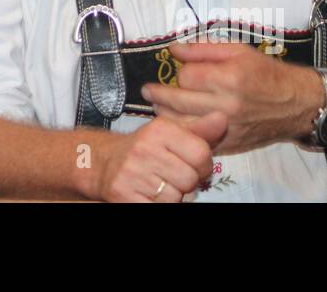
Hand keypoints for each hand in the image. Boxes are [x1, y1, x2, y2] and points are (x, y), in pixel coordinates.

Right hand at [92, 111, 226, 201]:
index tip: (194, 165)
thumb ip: (199, 129)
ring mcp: (133, 173)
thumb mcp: (170, 132)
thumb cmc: (145, 147)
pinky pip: (159, 208)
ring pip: (176, 197)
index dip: (203, 165)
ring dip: (172, 195)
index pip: (201, 154)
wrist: (103, 162)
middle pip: (190, 179)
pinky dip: (158, 204)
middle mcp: (144, 149)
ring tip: (160, 184)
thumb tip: (223, 118)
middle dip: (186, 182)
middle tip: (173, 176)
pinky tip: (150, 193)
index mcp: (160, 130)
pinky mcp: (124, 195)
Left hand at [140, 42, 321, 155]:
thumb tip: (174, 49)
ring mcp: (227, 127)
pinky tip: (176, 122)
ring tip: (157, 106)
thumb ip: (203, 49)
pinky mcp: (229, 144)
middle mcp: (226, 105)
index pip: (186, 76)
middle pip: (178, 101)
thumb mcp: (238, 50)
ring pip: (183, 123)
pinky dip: (183, 131)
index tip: (180, 70)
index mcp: (228, 78)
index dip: (179, 72)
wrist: (296, 104)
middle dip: (158, 94)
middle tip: (146, 90)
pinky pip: (197, 139)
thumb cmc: (266, 72)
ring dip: (165, 114)